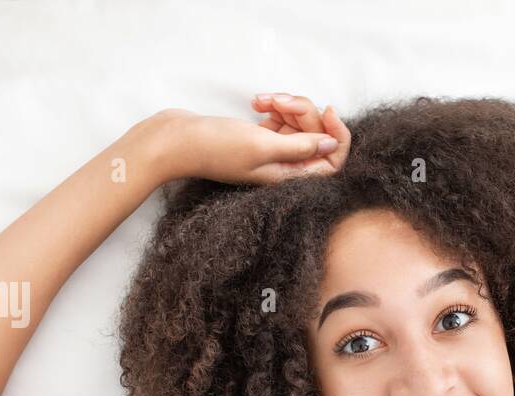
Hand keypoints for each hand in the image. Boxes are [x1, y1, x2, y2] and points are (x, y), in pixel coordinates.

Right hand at [145, 94, 350, 185]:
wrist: (177, 140)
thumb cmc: (215, 148)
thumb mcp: (263, 146)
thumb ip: (302, 147)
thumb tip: (333, 145)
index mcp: (290, 176)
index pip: (333, 161)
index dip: (337, 135)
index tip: (327, 111)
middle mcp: (284, 166)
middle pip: (317, 136)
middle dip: (304, 112)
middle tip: (280, 102)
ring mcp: (273, 151)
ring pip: (299, 123)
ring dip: (286, 105)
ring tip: (264, 100)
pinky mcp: (260, 137)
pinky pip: (281, 119)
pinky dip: (274, 106)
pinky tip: (257, 102)